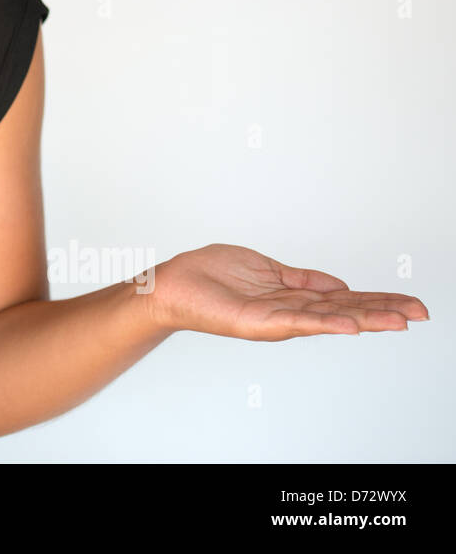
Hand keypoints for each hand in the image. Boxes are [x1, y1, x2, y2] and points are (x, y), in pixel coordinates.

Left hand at [142, 243, 429, 339]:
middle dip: (383, 311)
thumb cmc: (211, 275)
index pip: (344, 299)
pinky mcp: (257, 320)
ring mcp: (274, 318)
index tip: (410, 303)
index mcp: (293, 298)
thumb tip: (340, 285)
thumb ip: (303, 280)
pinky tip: (350, 323)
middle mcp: (288, 312)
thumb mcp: (268, 270)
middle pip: (345, 311)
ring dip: (365, 319)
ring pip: (328, 318)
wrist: (172, 285)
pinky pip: (296, 320)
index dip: (377, 300)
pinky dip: (324, 322)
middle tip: (420, 312)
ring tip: (398, 320)